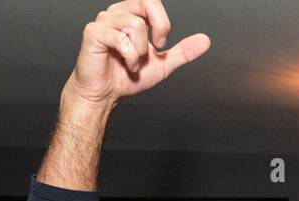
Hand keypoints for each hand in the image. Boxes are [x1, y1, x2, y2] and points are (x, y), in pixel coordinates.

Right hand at [68, 1, 209, 108]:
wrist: (107, 94)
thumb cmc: (128, 77)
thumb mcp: (163, 64)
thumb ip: (182, 51)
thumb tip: (205, 40)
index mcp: (131, 15)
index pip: (151, 2)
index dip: (162, 22)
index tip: (162, 44)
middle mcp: (117, 14)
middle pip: (145, 1)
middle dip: (159, 27)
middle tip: (155, 48)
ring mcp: (104, 21)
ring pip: (135, 24)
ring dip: (141, 51)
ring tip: (133, 62)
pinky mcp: (93, 33)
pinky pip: (120, 38)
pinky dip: (130, 57)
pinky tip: (126, 65)